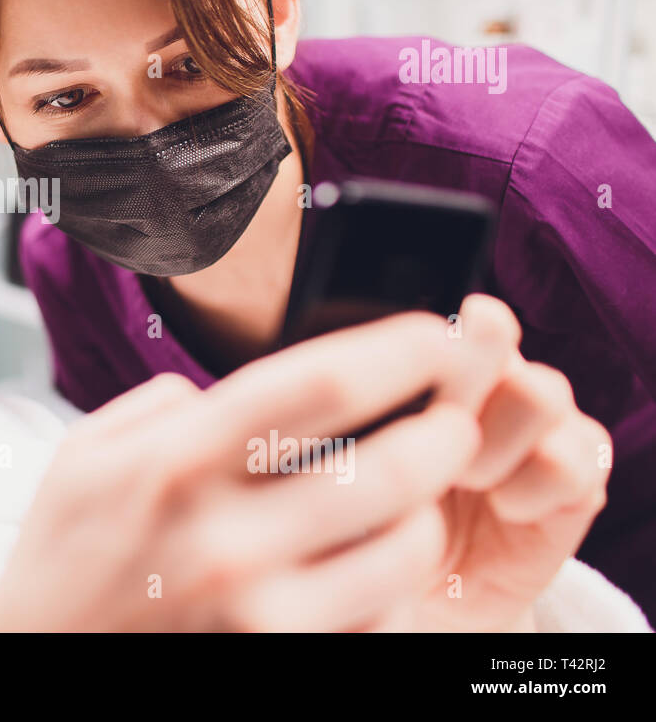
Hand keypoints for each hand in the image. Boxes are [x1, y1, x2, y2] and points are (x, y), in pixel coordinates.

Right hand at [0, 306, 515, 630]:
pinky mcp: (283, 666)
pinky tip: (376, 562)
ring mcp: (258, 616)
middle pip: (389, 470)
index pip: (318, 385)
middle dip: (446, 432)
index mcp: (173, 464)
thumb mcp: (81, 458)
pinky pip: (380, 619)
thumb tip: (224, 388)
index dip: (397, 350)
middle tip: (456, 416)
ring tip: (422, 493)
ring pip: (405, 552)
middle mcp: (223, 540)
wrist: (34, 671)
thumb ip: (158, 406)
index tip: (436, 335)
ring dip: (432, 511)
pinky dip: (396, 584)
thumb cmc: (61, 564)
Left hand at [394, 295, 611, 631]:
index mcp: (425, 376)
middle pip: (499, 339)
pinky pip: (578, 456)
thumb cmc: (361, 528)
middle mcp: (484, 394)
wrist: (398, 605)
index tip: (438, 351)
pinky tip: (504, 510)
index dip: (457, 330)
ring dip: (499, 438)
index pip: (459, 320)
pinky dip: (541, 483)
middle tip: (437, 432)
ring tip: (466, 482)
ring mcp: (530, 439)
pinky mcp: (571, 491)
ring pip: (542, 390)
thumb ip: (365, 408)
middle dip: (467, 381)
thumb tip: (386, 354)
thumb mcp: (347, 466)